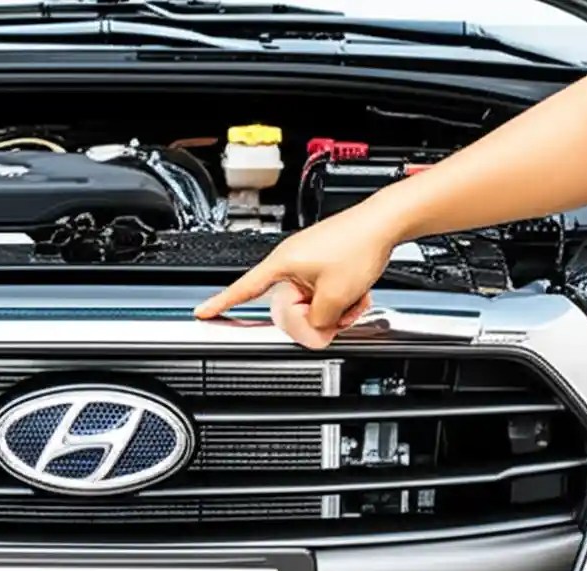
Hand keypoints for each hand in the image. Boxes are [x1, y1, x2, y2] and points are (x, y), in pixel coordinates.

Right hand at [193, 205, 401, 348]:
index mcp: (282, 265)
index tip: (202, 313)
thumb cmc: (358, 246)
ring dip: (334, 309)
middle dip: (315, 316)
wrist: (384, 224)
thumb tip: (316, 330)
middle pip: (288, 308)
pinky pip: (324, 293)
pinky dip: (341, 298)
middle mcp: (291, 263)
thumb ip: (318, 323)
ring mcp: (308, 264)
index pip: (243, 289)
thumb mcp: (336, 297)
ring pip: (311, 304)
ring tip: (353, 299)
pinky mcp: (325, 264)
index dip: (221, 304)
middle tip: (336, 312)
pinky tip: (356, 293)